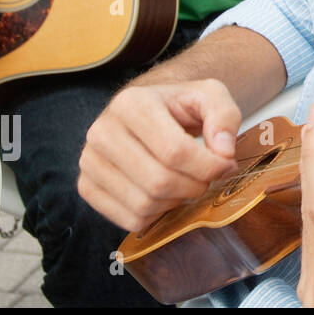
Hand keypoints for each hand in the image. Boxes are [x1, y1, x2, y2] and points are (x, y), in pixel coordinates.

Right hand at [78, 79, 241, 231]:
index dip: (209, 166)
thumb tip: (223, 152)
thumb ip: (224, 116)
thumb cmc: (180, 105)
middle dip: (195, 185)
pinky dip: (157, 214)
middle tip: (209, 177)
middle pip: (159, 181)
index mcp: (131, 103)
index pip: (174, 151)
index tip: (226, 164)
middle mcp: (102, 132)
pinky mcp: (87, 187)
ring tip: (188, 182)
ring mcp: (89, 161)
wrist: (149, 110)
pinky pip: (130, 219)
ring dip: (178, 201)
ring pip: (144, 204)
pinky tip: (168, 194)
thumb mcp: (210, 95)